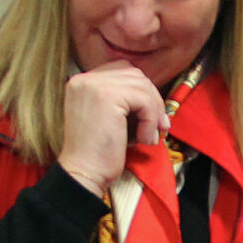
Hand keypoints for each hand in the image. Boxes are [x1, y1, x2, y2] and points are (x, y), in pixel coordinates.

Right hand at [58, 61, 169, 196]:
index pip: (123, 70)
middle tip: (160, 126)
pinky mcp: (107, 96)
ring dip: (154, 113)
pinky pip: (144, 100)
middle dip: (153, 100)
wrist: (84, 172)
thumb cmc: (99, 152)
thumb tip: (156, 97)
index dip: (142, 91)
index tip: (151, 116)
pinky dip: (151, 121)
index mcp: (82, 82)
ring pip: (143, 86)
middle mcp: (85, 78)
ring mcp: (94, 84)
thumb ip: (125, 101)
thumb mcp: (110, 118)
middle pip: (135, 75)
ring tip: (150, 136)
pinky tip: (144, 139)